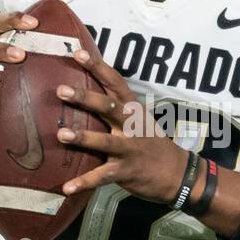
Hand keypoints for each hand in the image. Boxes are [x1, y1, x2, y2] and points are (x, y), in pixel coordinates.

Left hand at [55, 48, 188, 203]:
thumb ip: (116, 108)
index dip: (98, 67)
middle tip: (61, 90)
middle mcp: (132, 126)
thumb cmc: (152, 143)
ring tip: (62, 135)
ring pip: (105, 142)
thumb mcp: (139, 120)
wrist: (178, 173)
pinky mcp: (126, 172)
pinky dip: (84, 182)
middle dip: (86, 98)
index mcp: (133, 110)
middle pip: (109, 107)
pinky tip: (66, 187)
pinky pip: (102, 177)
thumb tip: (85, 93)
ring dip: (83, 139)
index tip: (79, 52)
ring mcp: (130, 149)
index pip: (116, 83)